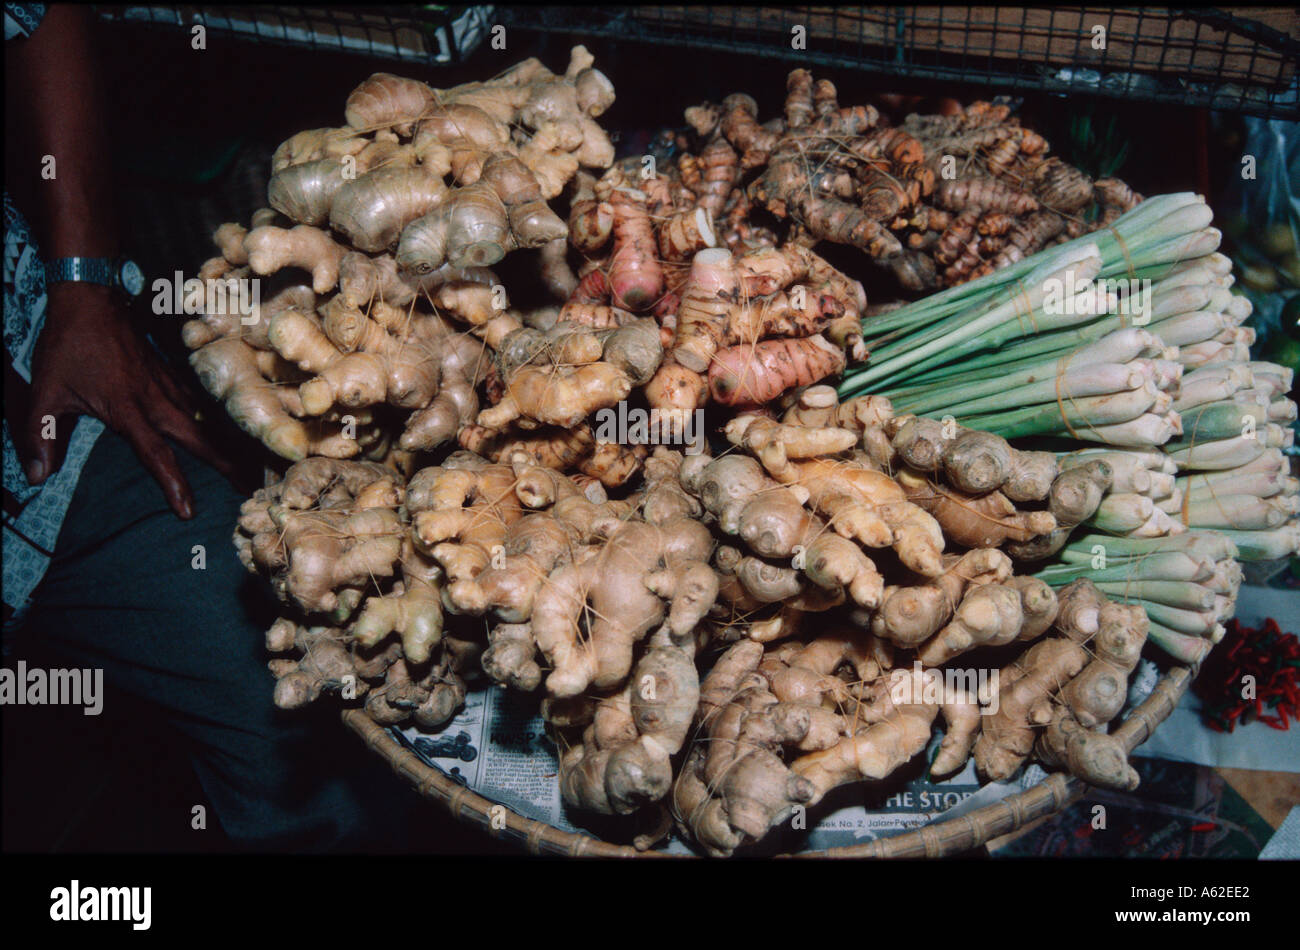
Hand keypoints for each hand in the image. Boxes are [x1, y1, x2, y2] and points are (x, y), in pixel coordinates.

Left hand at [17, 282, 236, 518]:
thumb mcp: (46, 392)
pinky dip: (212, 417)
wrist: (90, 300)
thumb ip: (42, 436)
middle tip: (247, 486)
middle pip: (197, 439)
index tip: (188, 511)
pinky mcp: (169, 371)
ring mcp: (166, 383)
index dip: (172, 484)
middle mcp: (155, 399)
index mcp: (128, 409)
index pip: (155, 455)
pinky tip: (222, 427)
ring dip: (224, 441)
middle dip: (224, 464)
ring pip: (203, 419)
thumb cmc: (67, 346)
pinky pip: (196, 400)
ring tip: (246, 462)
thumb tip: (36, 476)